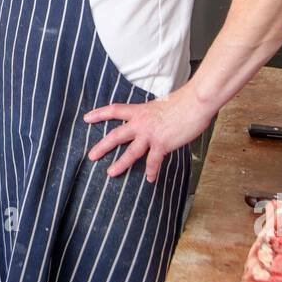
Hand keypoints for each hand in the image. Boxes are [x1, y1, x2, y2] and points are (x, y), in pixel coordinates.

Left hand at [83, 87, 216, 182]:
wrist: (195, 103)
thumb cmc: (183, 102)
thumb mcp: (161, 105)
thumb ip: (153, 114)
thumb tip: (154, 119)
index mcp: (140, 111)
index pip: (114, 110)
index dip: (99, 114)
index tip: (86, 118)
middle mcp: (141, 123)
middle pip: (116, 135)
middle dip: (102, 146)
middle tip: (91, 156)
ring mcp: (150, 134)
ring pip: (130, 152)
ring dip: (120, 164)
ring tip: (110, 173)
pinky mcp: (162, 144)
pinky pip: (153, 161)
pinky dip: (151, 171)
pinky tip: (150, 179)